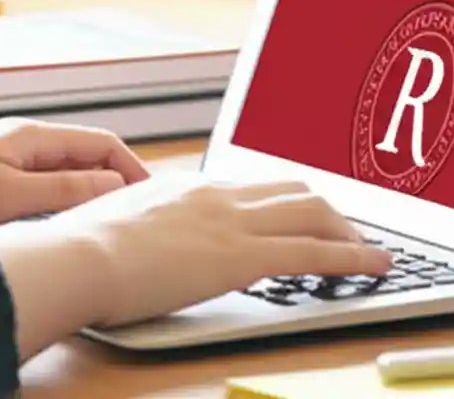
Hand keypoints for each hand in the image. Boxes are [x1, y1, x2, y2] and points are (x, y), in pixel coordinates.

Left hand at [0, 118, 149, 235]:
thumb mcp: (5, 196)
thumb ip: (63, 190)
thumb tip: (114, 185)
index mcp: (31, 137)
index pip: (103, 143)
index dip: (133, 169)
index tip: (151, 200)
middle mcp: (19, 143)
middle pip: (84, 158)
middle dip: (113, 183)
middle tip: (132, 218)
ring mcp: (0, 161)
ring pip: (59, 176)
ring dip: (82, 197)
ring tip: (97, 227)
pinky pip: (34, 190)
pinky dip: (53, 207)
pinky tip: (49, 232)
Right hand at [0, 175, 392, 358]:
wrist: (79, 258)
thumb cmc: (83, 250)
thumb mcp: (114, 223)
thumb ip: (136, 224)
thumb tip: (130, 233)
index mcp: (190, 186)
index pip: (253, 185)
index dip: (284, 198)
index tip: (298, 209)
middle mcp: (219, 194)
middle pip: (293, 189)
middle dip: (326, 210)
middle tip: (344, 230)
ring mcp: (234, 221)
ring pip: (314, 213)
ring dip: (348, 232)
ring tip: (369, 250)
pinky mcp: (244, 256)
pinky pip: (315, 252)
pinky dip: (353, 259)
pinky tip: (374, 267)